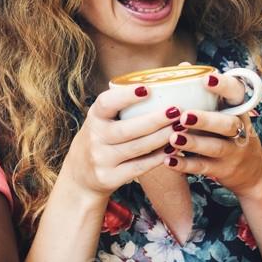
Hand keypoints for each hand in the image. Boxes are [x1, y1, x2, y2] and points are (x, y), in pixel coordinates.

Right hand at [60, 84, 176, 200]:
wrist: (80, 176)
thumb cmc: (101, 139)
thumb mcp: (102, 120)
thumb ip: (122, 106)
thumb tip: (163, 83)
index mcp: (94, 117)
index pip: (106, 103)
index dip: (125, 96)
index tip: (147, 89)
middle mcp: (94, 138)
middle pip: (127, 129)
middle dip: (155, 120)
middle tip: (176, 111)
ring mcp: (101, 160)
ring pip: (137, 148)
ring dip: (162, 138)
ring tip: (181, 128)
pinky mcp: (109, 178)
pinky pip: (139, 167)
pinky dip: (158, 157)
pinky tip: (173, 149)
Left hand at [163, 72, 261, 196]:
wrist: (251, 172)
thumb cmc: (229, 133)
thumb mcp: (225, 112)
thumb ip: (206, 93)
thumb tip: (183, 66)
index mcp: (239, 111)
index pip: (238, 94)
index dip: (224, 86)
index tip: (207, 79)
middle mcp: (240, 131)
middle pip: (228, 124)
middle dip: (206, 120)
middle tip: (184, 116)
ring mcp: (233, 153)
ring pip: (215, 147)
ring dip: (194, 143)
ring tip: (173, 138)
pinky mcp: (222, 171)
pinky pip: (204, 168)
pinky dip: (185, 165)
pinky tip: (168, 161)